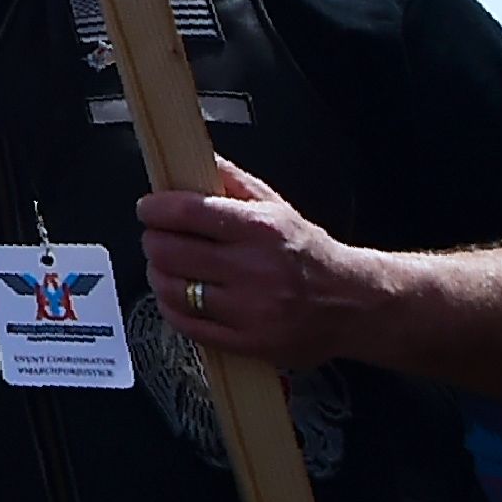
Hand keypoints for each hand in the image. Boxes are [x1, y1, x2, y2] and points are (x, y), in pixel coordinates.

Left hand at [136, 158, 381, 368]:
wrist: (353, 303)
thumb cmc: (308, 253)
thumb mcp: (277, 206)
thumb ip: (232, 180)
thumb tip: (191, 157)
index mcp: (261, 229)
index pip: (189, 213)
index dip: (156, 209)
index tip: (148, 209)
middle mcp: (255, 269)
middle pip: (170, 252)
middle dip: (154, 241)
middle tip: (157, 238)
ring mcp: (251, 310)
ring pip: (172, 290)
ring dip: (158, 275)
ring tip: (165, 267)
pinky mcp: (248, 343)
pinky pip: (187, 325)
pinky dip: (171, 308)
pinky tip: (177, 296)